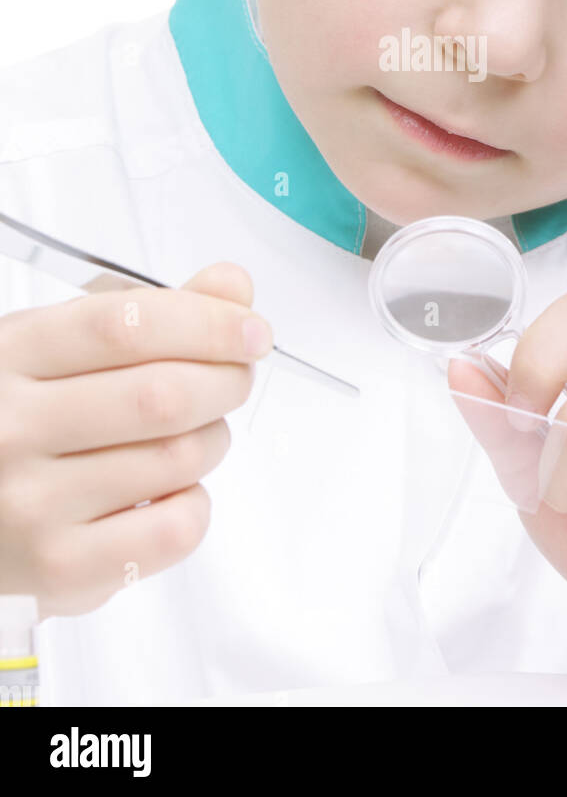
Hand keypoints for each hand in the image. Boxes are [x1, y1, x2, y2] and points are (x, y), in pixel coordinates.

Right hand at [0, 263, 271, 617]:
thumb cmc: (11, 416)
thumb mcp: (53, 345)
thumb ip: (145, 312)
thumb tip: (233, 287)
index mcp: (10, 356)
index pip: (127, 325)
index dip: (207, 322)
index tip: (252, 330)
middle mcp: (12, 428)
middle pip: (162, 396)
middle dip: (226, 380)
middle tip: (236, 376)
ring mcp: (31, 505)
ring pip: (178, 460)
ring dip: (212, 439)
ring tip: (194, 434)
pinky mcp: (58, 569)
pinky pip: (174, 529)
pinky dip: (195, 503)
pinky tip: (170, 490)